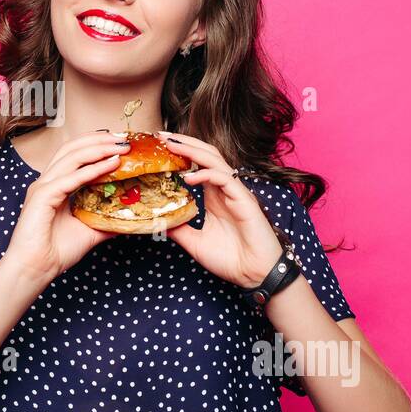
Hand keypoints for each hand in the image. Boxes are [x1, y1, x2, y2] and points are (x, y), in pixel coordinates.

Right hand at [2, 131, 130, 287]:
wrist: (35, 269)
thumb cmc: (55, 252)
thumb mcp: (89, 231)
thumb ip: (105, 220)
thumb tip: (129, 217)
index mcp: (54, 185)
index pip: (74, 154)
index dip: (96, 144)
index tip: (120, 142)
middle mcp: (47, 181)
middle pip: (73, 148)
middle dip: (99, 139)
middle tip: (124, 138)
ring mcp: (43, 187)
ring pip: (72, 157)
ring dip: (99, 148)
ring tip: (121, 146)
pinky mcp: (43, 197)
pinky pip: (71, 178)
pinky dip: (93, 169)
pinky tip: (111, 164)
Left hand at [155, 130, 284, 288]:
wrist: (255, 275)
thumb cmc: (230, 258)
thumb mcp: (194, 242)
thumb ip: (178, 228)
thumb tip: (155, 221)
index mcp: (214, 196)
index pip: (196, 165)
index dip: (180, 153)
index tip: (159, 146)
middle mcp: (224, 189)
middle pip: (205, 155)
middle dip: (184, 142)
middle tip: (161, 136)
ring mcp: (235, 192)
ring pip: (215, 161)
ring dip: (193, 150)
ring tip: (172, 145)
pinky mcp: (245, 200)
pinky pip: (226, 179)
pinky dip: (207, 174)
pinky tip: (189, 178)